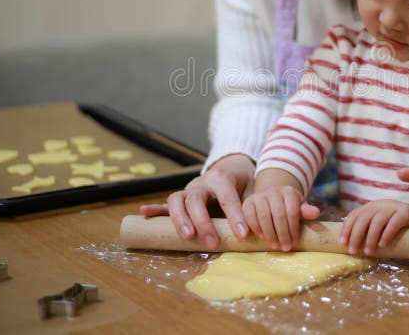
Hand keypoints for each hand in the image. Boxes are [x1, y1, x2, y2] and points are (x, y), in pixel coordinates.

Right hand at [138, 153, 254, 248]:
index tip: (242, 235)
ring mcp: (189, 190)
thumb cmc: (245, 184)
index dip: (235, 216)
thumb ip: (254, 206)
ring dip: (180, 219)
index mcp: (223, 178)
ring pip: (177, 200)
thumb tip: (264, 228)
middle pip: (196, 199)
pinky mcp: (181, 198)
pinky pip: (165, 204)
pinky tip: (145, 214)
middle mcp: (203, 182)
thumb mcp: (253, 190)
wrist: (233, 166)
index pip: (227, 198)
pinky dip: (155, 209)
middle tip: (212, 242)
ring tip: (187, 236)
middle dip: (203, 222)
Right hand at [243, 168, 319, 250]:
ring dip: (269, 234)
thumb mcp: (299, 207)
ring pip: (264, 216)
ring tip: (275, 245)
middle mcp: (273, 191)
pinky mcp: (247, 202)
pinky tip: (263, 238)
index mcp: (288, 192)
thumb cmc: (288, 205)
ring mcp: (259, 196)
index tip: (294, 243)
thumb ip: (306, 211)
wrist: (271, 196)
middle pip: (278, 215)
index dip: (293, 229)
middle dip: (282, 234)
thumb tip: (316, 213)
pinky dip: (257, 229)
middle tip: (285, 248)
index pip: (292, 212)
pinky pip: (250, 217)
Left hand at [339, 200, 408, 255]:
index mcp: (371, 206)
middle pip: (363, 218)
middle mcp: (381, 204)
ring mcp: (394, 206)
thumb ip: (368, 231)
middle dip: (356, 235)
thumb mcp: (380, 226)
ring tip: (369, 252)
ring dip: (370, 238)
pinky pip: (395, 222)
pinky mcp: (408, 212)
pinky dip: (387, 234)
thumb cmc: (398, 227)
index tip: (342, 242)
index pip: (355, 215)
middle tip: (353, 251)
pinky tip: (383, 245)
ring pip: (377, 220)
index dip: (347, 228)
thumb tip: (350, 247)